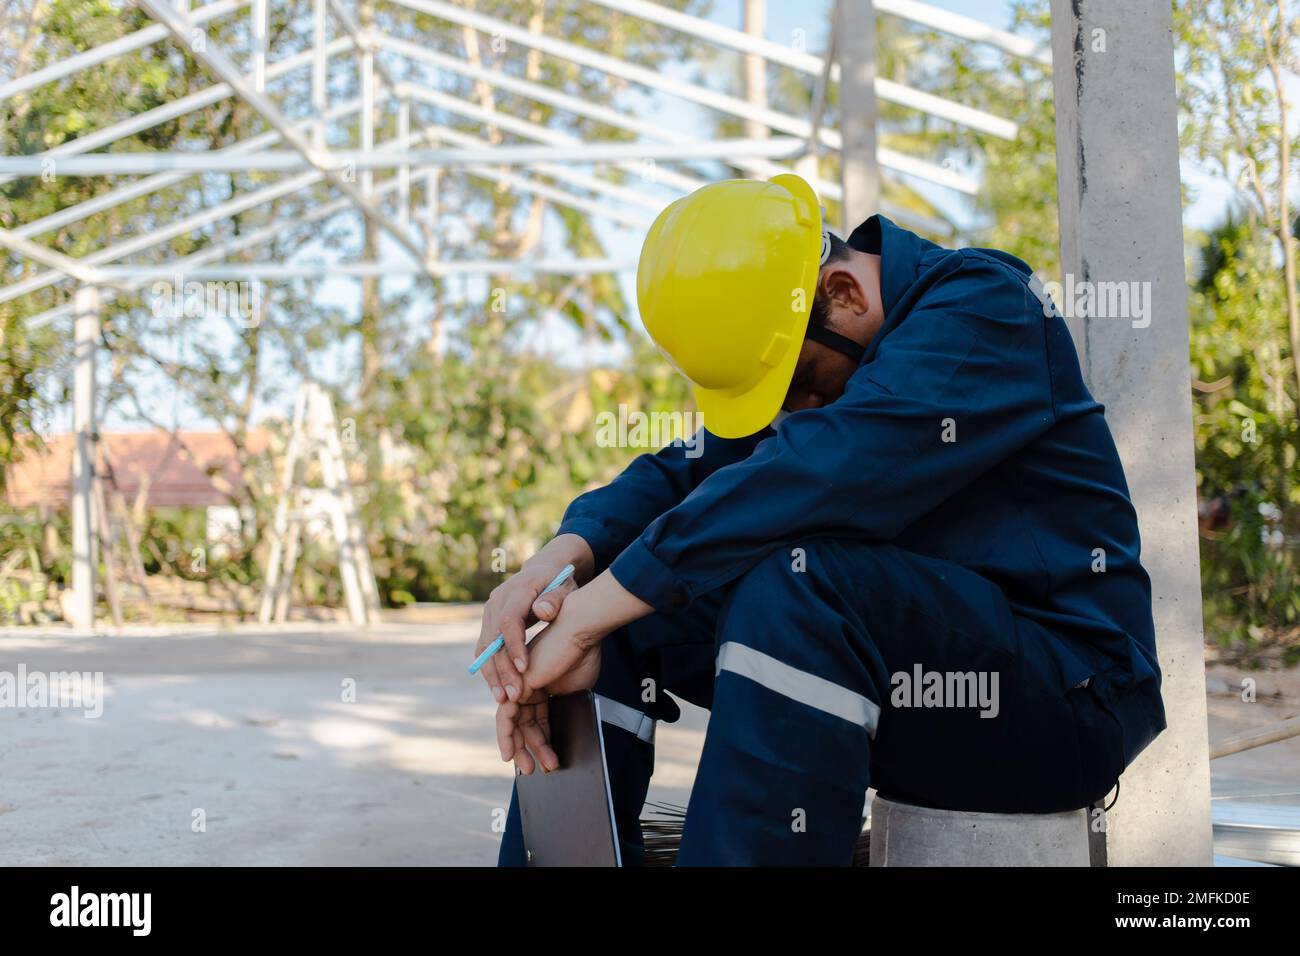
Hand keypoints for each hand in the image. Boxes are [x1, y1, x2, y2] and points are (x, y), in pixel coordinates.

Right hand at [473, 534, 591, 703]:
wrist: (544, 572)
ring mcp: (490, 611)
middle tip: (514, 694)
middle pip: (493, 638)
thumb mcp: (565, 587)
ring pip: (485, 647)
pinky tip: (499, 688)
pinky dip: (490, 669)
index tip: (525, 669)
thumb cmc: (559, 582)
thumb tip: (543, 611)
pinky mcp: (489, 622)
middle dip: (503, 669)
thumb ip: (556, 599)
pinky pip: (485, 649)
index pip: (509, 620)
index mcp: (517, 590)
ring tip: (504, 698)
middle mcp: (497, 600)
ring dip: (493, 674)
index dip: (515, 646)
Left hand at [496, 571, 652, 772]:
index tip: (546, 758)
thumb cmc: (582, 654)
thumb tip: (565, 733)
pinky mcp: (515, 685)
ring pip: (514, 724)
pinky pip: (505, 717)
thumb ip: (565, 708)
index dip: (541, 740)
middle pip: (524, 724)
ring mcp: (518, 685)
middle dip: (531, 749)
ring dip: (522, 748)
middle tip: (536, 770)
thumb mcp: (574, 689)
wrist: (578, 631)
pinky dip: (507, 736)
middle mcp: (526, 685)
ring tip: (532, 769)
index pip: (536, 717)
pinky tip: (511, 753)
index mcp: (541, 685)